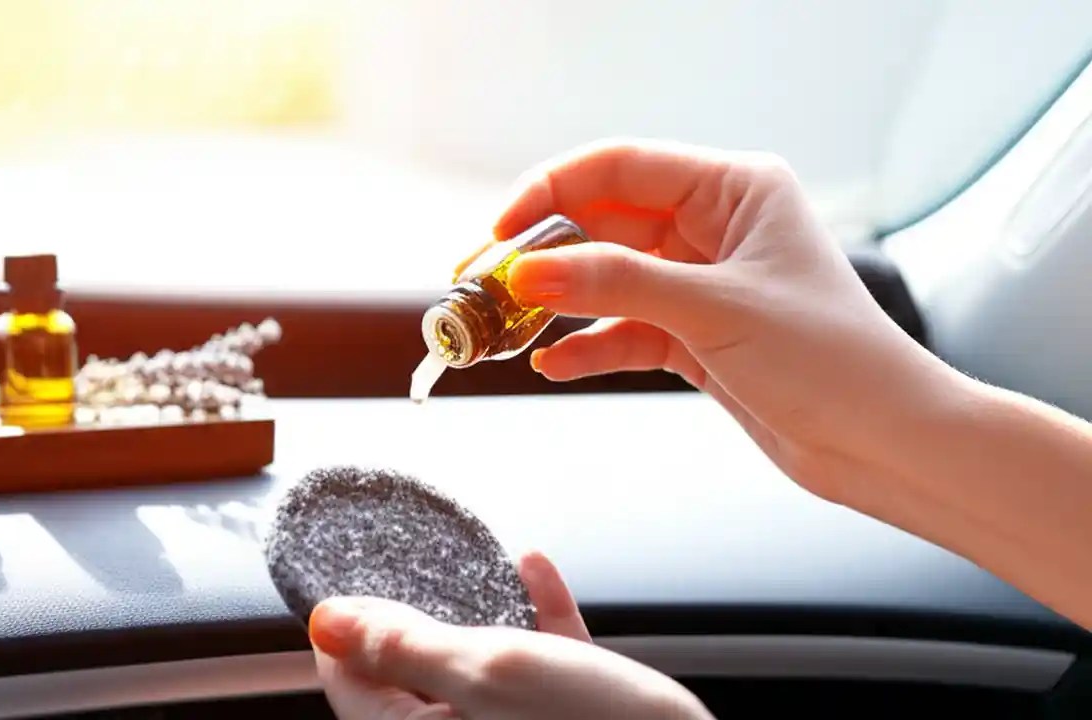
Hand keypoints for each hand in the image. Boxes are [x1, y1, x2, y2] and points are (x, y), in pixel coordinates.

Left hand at [311, 550, 712, 719]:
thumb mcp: (488, 671)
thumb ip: (403, 646)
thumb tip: (328, 621)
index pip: (349, 679)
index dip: (350, 624)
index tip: (354, 580)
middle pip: (410, 673)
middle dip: (418, 616)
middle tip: (414, 568)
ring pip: (474, 668)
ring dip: (482, 612)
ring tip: (484, 566)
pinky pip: (534, 669)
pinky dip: (535, 622)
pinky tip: (538, 573)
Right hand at [463, 138, 959, 501]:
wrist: (883, 444)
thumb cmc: (834, 361)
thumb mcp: (715, 310)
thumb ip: (617, 284)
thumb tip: (530, 269)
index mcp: (735, 189)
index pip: (623, 167)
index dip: (552, 190)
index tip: (501, 227)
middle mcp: (716, 228)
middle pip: (606, 223)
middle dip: (548, 253)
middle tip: (491, 282)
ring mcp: (703, 283)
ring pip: (610, 279)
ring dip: (562, 303)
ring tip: (510, 326)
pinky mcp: (697, 335)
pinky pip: (625, 329)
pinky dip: (591, 345)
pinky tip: (556, 363)